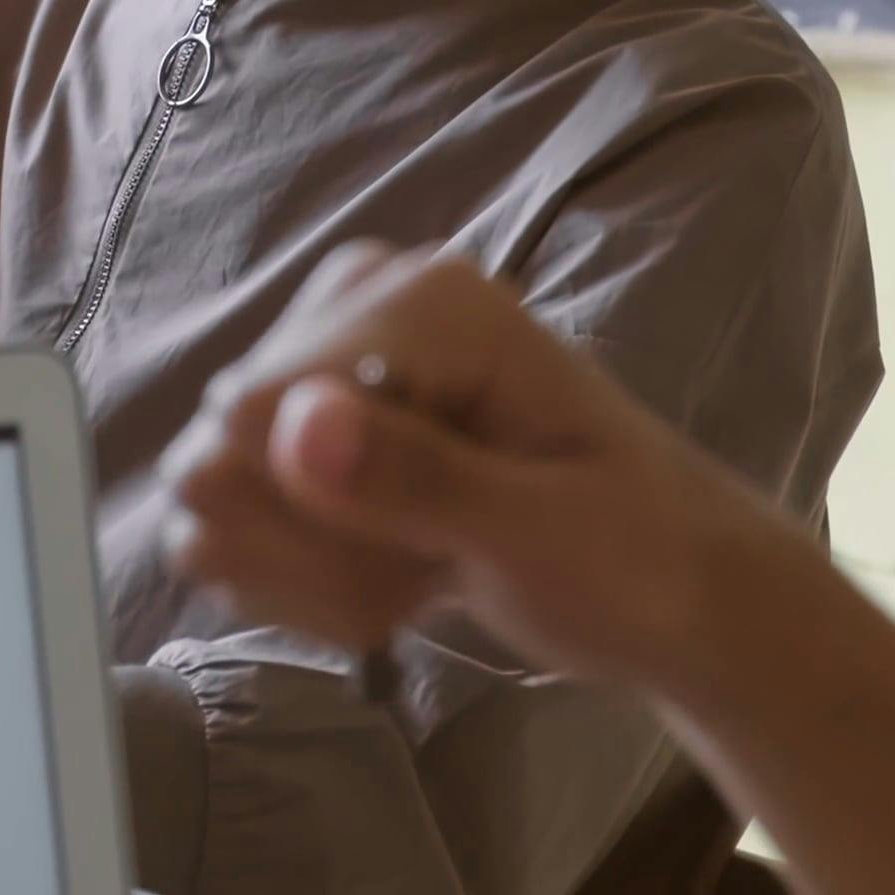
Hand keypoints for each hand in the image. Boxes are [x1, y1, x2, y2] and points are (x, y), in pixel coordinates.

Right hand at [159, 243, 806, 697]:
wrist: (675, 594)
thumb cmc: (639, 557)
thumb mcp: (544, 533)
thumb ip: (416, 479)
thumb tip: (291, 425)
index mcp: (423, 300)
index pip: (257, 410)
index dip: (321, 519)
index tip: (422, 555)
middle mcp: (359, 307)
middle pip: (226, 454)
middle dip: (319, 550)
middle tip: (429, 566)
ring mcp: (328, 367)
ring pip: (220, 499)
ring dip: (316, 573)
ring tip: (422, 569)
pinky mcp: (310, 428)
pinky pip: (233, 522)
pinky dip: (309, 581)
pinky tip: (395, 578)